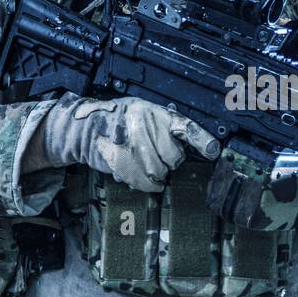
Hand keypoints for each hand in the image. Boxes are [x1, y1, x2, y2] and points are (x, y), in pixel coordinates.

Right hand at [27, 95, 220, 191]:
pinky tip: (138, 176)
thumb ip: (164, 129)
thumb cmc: (119, 123)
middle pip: (173, 157)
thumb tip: (192, 150)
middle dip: (168, 162)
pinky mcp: (120, 159)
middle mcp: (144, 124)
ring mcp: (131, 142)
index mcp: (154, 112)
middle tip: (156, 157)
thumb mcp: (143, 115)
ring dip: (155, 175)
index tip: (212, 151)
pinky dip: (144, 184)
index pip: (184, 126)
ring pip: (158, 172)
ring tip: (145, 167)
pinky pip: (142, 181)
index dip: (200, 140)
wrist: (85, 128)